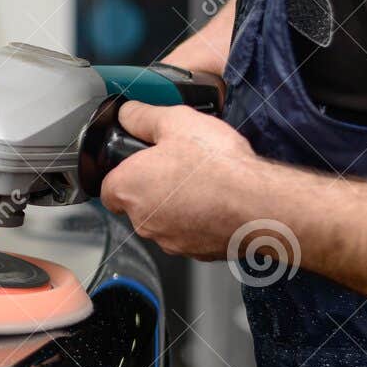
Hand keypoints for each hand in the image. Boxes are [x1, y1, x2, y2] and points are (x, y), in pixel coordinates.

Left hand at [98, 101, 262, 259]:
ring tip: (201, 183)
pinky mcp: (196, 252)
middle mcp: (143, 220)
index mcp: (129, 188)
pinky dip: (199, 221)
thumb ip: (144, 117)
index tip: (137, 164)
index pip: (107, 188)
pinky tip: (217, 202)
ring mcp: (170, 240)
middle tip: (176, 167)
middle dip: (152, 187)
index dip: (122, 173)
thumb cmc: (217, 166)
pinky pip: (190, 234)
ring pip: (163, 221)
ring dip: (176, 205)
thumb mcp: (177, 121)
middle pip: (136, 204)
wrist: (258, 203)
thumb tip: (129, 114)